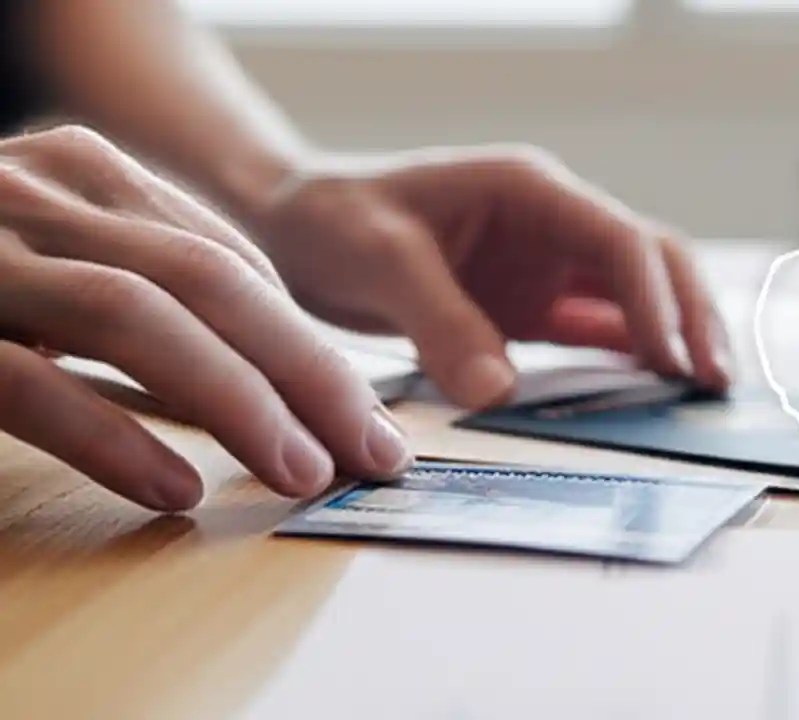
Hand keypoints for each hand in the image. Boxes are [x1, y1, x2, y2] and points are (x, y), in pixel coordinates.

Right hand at [0, 126, 410, 511]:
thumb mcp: (56, 262)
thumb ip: (146, 296)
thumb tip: (266, 388)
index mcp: (88, 175)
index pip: (229, 260)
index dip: (308, 344)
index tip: (365, 414)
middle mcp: (43, 194)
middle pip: (210, 280)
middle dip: (309, 373)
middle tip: (376, 452)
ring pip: (136, 316)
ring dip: (238, 402)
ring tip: (304, 474)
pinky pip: (27, 381)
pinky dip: (110, 437)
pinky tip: (175, 488)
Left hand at [239, 145, 733, 408]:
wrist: (296, 228)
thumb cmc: (334, 221)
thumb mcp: (379, 259)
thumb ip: (440, 320)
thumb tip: (499, 393)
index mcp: (529, 191)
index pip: (618, 240)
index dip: (656, 299)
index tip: (673, 360)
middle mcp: (552, 225)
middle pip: (651, 263)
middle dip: (691, 316)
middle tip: (716, 383)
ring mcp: (545, 267)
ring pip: (636, 299)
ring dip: (673, 340)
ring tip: (704, 395)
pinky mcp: (530, 306)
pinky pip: (594, 333)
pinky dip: (627, 363)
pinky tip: (648, 398)